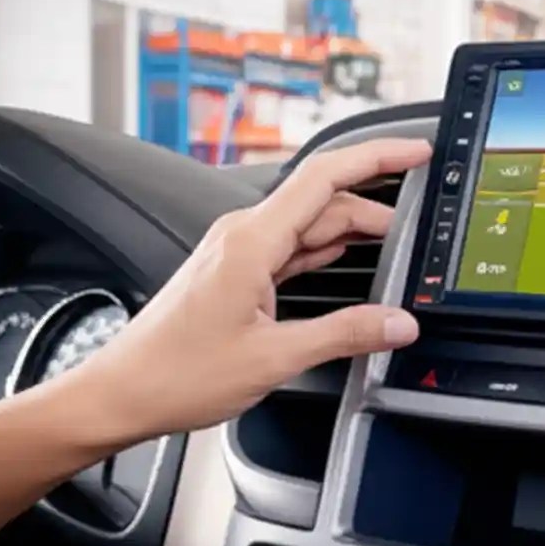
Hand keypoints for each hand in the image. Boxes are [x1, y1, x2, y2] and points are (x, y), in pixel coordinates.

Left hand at [73, 138, 430, 438]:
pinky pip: (291, 247)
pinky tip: (349, 259)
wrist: (122, 392)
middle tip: (422, 230)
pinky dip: (327, 250)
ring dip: (354, 231)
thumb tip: (397, 323)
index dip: (377, 157)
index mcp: (251, 241)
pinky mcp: (236, 272)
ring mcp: (238, 252)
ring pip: (309, 225)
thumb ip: (344, 335)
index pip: (326, 177)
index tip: (417, 153)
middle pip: (324, 202)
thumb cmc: (176, 374)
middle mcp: (243, 235)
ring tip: (396, 245)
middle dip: (377, 209)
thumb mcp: (274, 358)